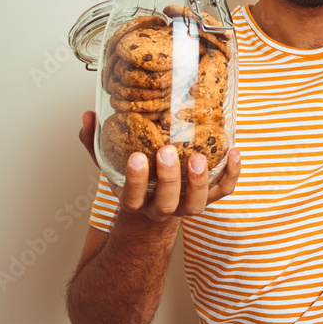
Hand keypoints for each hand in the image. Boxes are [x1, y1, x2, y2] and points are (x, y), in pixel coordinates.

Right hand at [78, 110, 239, 219]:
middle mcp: (163, 208)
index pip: (133, 197)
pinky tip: (234, 151)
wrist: (155, 207)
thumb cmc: (135, 180)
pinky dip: (231, 174)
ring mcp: (187, 206)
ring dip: (198, 182)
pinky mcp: (209, 198)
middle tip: (167, 151)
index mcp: (136, 201)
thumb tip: (89, 115)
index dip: (136, 180)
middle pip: (167, 203)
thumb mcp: (111, 164)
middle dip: (169, 178)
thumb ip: (96, 142)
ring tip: (198, 157)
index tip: (136, 157)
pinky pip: (223, 191)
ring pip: (197, 204)